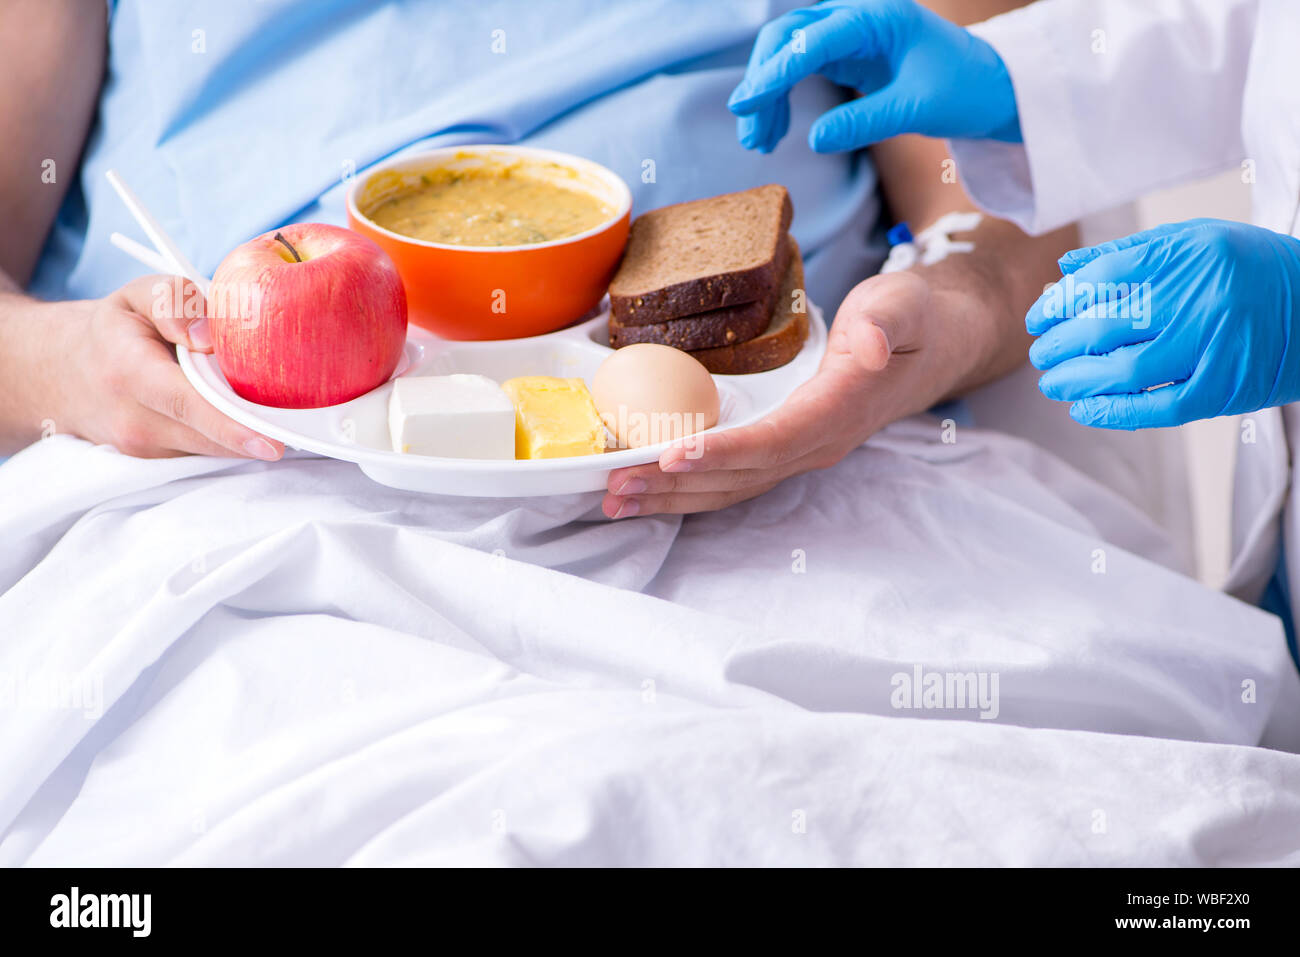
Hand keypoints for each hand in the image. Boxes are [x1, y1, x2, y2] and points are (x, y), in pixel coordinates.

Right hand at [45, 275, 283, 458]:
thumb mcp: (139, 296)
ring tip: (260, 407)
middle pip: (210, 436)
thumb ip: (176, 302)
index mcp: (129, 371)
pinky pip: (202, 453)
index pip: (188, 405)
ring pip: (211, 450)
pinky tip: (231, 415)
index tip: (272, 443)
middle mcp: (133, 418)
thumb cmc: (115, 330)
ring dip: (242, 434)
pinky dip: (225, 438)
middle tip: (295, 422)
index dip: (233, 427)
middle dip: (255, 431)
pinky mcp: (152, 463)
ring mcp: (141, 448)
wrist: (61, 372)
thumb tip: (210, 336)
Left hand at [602, 271, 941, 517]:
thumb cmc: (909, 319)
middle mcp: (815, 443)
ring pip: (728, 485)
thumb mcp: (903, 305)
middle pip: (738, 475)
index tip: (671, 455)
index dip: (723, 452)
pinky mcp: (781, 447)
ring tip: (614, 499)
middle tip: (614, 486)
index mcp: (839, 411)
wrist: (929, 346)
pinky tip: (644, 486)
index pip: (774, 441)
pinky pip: (729, 475)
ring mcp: (798, 451)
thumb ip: (887, 325)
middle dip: (675, 484)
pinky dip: (684, 485)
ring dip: (670, 496)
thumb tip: (871, 345)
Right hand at [728, 0, 1019, 153]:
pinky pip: (800, 67)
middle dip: (763, 84)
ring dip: (767, 94)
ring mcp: (848, 31)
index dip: (774, 73)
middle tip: (751, 134)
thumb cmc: (964, 89)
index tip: (745, 105)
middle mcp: (856, 13)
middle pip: (787, 37)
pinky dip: (783, 96)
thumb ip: (865, 122)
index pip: (810, 40)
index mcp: (876, 15)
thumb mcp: (916, 109)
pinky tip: (777, 129)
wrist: (991, 85)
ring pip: (787, 52)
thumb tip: (813, 140)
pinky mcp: (845, 51)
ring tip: (760, 142)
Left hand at [1027, 219, 1299, 428]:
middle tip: (1039, 354)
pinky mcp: (1225, 388)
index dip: (1059, 303)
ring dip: (1078, 380)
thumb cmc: (1254, 269)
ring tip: (1053, 382)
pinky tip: (1085, 409)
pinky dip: (1115, 411)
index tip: (1038, 318)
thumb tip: (1065, 269)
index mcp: (1189, 253)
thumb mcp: (1197, 240)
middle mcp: (1201, 297)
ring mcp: (1215, 345)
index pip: (1102, 280)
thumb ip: (1129, 253)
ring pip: (1126, 369)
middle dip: (1060, 345)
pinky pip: (1159, 407)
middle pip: (1106, 326)